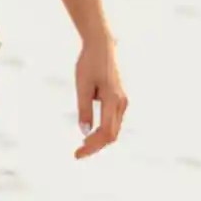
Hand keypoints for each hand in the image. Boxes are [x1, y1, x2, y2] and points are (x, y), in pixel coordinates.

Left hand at [74, 40, 127, 159]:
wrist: (101, 46)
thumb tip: (84, 132)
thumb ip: (84, 109)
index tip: (77, 154)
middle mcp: (121, 103)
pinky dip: (103, 133)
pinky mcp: (120, 101)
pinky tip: (90, 135)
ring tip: (82, 147)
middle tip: (77, 154)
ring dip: (99, 141)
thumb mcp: (82, 86)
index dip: (92, 146)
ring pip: (114, 130)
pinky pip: (113, 123)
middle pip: (111, 135)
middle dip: (95, 147)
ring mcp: (123, 102)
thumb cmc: (89, 63)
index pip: (105, 132)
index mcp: (113, 100)